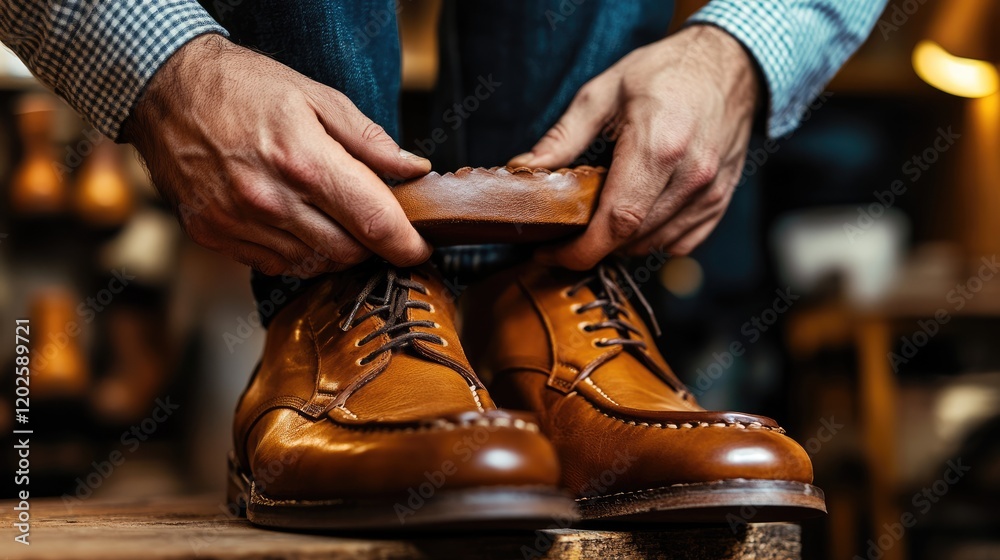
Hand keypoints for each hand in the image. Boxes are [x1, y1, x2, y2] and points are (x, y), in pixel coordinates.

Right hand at [122, 34, 431, 276]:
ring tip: (329, 217)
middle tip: (370, 222)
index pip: (374, 223)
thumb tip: (414, 170)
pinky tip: (293, 222)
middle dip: (370, 245)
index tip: (420, 248)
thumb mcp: (316, 96)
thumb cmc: (244, 86)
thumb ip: (368, 141)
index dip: (407, 244)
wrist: (164, 89)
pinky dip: (295, 253)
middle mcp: (271, 200)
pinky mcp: (214, 235)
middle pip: (347, 253)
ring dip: (332, 250)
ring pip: (311, 265)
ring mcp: (239, 222)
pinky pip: (273, 264)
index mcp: (305, 161)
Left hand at [509, 25, 759, 268]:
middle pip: (633, 238)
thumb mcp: (604, 92)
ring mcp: (710, 192)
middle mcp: (691, 176)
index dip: (580, 249)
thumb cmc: (666, 71)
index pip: (617, 221)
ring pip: (655, 245)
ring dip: (622, 243)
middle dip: (593, 245)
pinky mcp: (720, 201)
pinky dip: (653, 241)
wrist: (729, 64)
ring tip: (600, 219)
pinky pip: (681, 243)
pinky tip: (637, 216)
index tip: (550, 252)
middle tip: (566, 233)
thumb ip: (564, 136)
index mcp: (659, 147)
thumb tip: (524, 167)